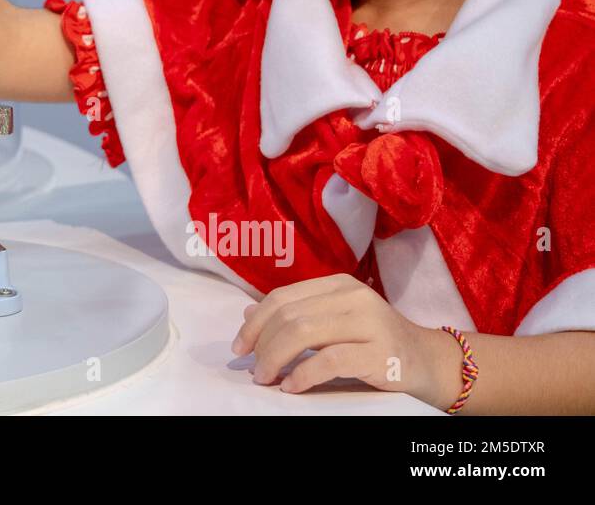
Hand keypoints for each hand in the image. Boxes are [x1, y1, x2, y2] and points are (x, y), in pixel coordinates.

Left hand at [231, 273, 462, 406]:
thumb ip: (297, 314)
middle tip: (255, 369)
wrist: (431, 362)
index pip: (283, 297)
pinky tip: (292, 386)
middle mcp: (353, 296)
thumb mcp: (335, 322)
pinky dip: (303, 375)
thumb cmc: (376, 343)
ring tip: (267, 378)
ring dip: (276, 359)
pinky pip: (329, 361)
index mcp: (338, 284)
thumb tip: (248, 312)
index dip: (255, 322)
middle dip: (263, 345)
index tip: (240, 347)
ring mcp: (369, 323)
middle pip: (289, 316)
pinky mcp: (380, 353)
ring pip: (303, 333)